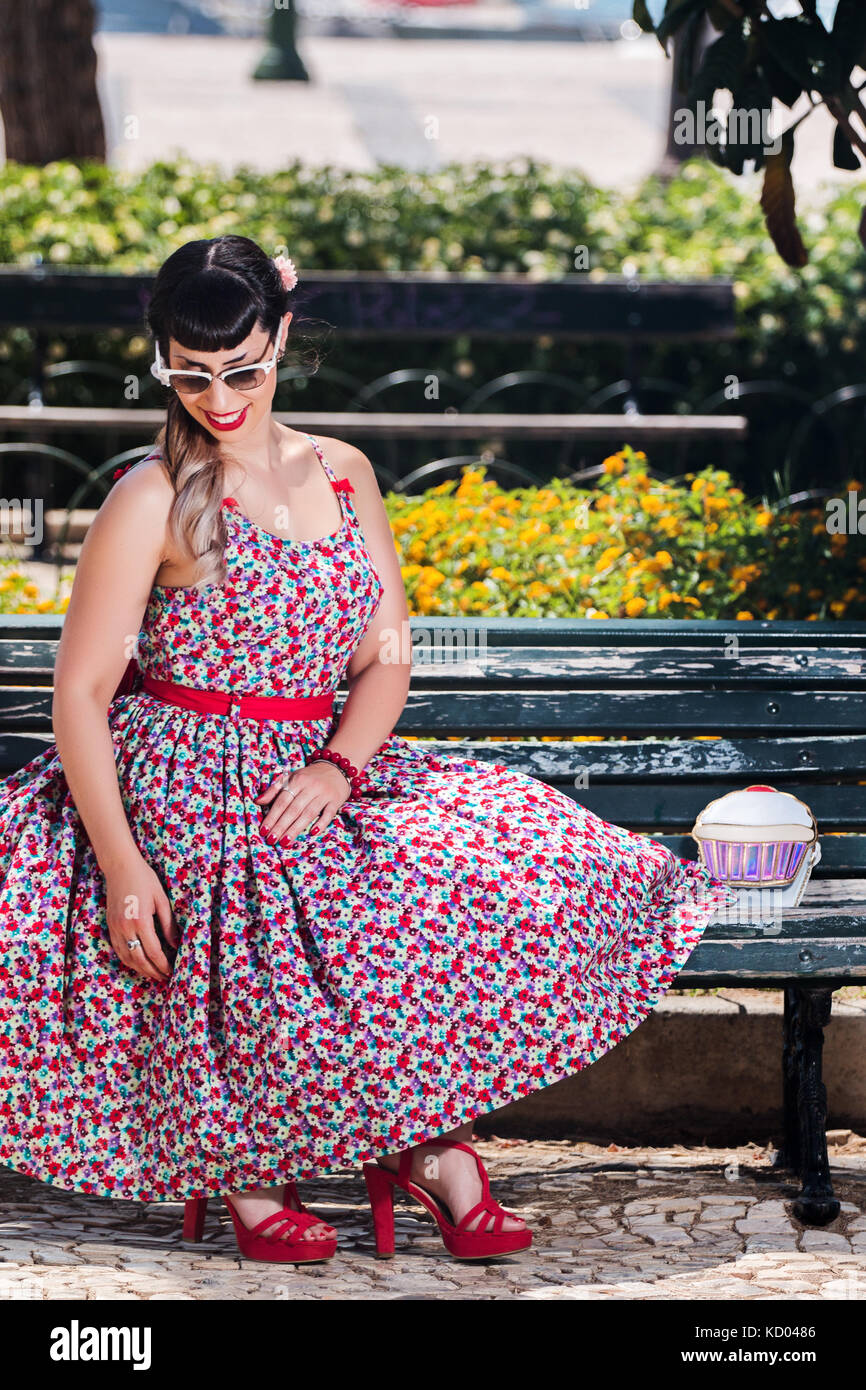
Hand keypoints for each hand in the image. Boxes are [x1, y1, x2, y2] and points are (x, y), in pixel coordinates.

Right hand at [104, 855, 180, 981]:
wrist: (120, 867)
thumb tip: (175, 944)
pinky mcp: (110, 925)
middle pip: (139, 959)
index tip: (172, 971)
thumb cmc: (145, 879)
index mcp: (140, 921)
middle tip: (164, 978)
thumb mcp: (161, 899)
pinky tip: (138, 962)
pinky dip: (128, 960)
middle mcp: (125, 927)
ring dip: (140, 969)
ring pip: (126, 957)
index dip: (163, 964)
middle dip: (152, 971)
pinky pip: (118, 949)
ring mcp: (115, 928)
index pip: (153, 951)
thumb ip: (168, 924)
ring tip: (153, 974)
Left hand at [255, 761, 349, 843]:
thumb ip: (274, 790)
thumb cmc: (309, 776)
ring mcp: (324, 794)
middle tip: (272, 840)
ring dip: (296, 828)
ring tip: (285, 841)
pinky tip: (313, 833)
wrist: (336, 767)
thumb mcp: (291, 777)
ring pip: (308, 813)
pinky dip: (321, 823)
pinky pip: (328, 813)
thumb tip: (257, 801)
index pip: (282, 801)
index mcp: (297, 780)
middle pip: (293, 809)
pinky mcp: (335, 800)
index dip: (272, 816)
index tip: (264, 831)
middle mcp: (310, 787)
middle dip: (281, 826)